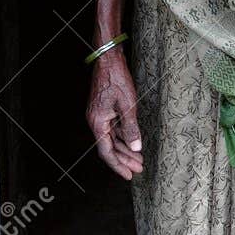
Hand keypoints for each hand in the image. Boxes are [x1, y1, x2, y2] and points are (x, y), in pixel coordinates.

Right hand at [87, 52, 143, 178]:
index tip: (129, 175)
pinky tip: (133, 142)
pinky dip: (123, 136)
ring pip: (112, 138)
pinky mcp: (104, 109)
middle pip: (110, 147)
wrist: (108, 59)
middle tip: (138, 169)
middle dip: (124, 159)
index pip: (107, 151)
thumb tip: (136, 148)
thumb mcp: (128, 105)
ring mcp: (99, 115)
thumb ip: (131, 128)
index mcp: (97, 122)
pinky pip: (114, 128)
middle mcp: (96, 121)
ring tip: (139, 158)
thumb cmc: (116, 78)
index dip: (118, 165)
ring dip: (125, 148)